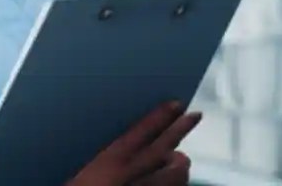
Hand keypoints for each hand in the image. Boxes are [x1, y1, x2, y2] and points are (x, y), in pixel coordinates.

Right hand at [67, 102, 200, 185]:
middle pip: (167, 146)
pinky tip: (171, 182)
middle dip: (181, 128)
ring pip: (178, 171)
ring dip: (178, 163)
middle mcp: (133, 174)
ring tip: (178, 158)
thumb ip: (109, 163)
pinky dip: (174, 184)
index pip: (143, 131)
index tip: (176, 104)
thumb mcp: (86, 174)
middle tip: (195, 115)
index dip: (161, 116)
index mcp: (111, 161)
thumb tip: (126, 153)